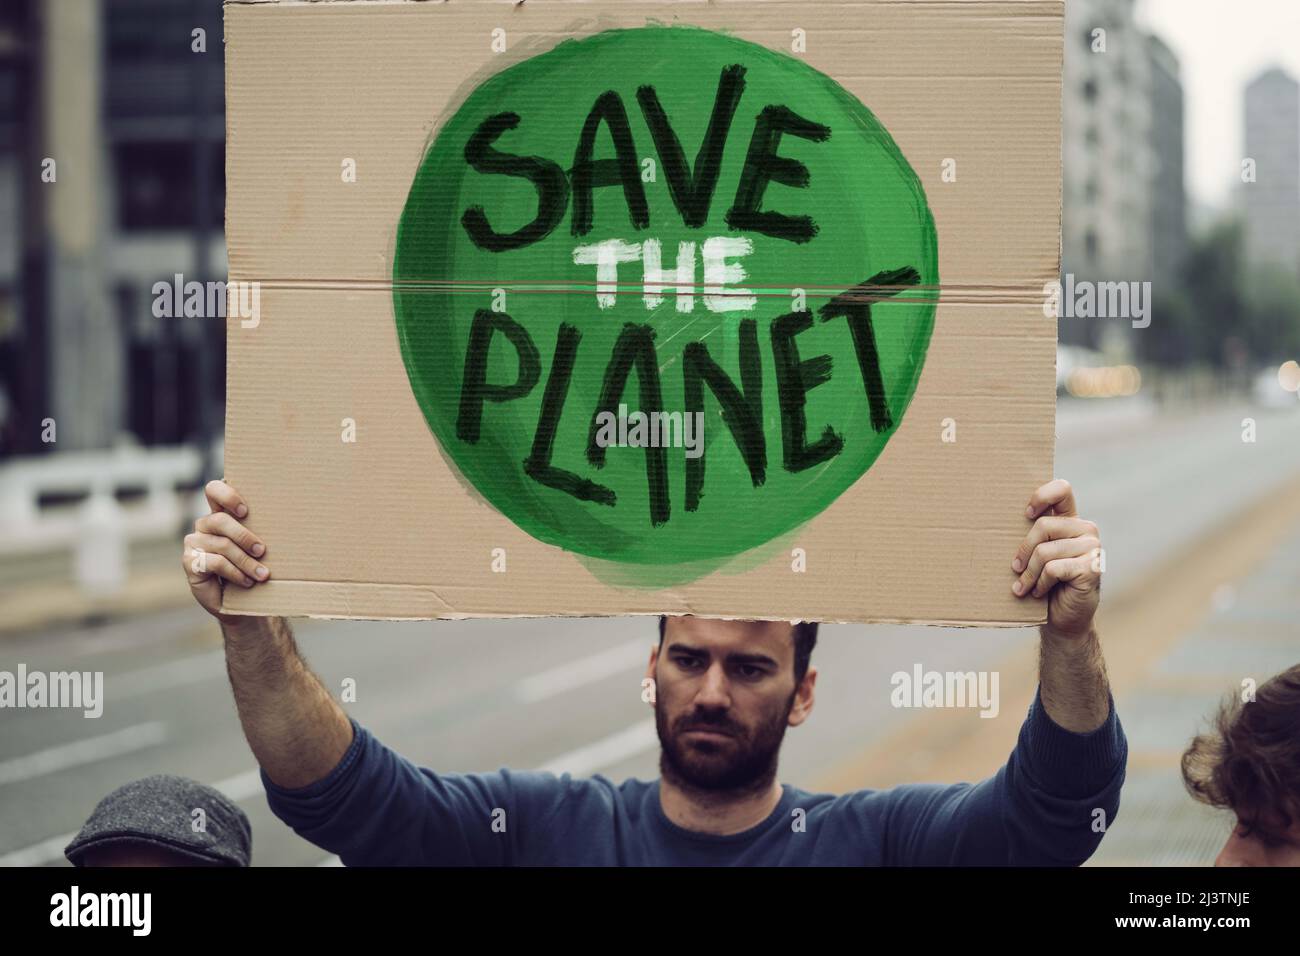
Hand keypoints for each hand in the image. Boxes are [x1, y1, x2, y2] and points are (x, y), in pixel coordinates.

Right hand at [182, 480, 269, 617]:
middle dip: (244, 536)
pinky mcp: (190, 562)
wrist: (237, 602)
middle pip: (220, 520)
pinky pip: (215, 562)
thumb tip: (290, 523)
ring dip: (246, 561)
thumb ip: (262, 531)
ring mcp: (194, 542)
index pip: (214, 490)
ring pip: (222, 545)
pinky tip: (247, 582)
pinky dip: (235, 573)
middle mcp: (204, 525)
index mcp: (221, 515)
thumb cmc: (251, 569)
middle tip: (262, 550)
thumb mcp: (257, 548)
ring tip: (262, 574)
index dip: (227, 495)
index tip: (245, 511)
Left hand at [1010, 479, 1100, 637]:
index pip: (1062, 489)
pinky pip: (1053, 569)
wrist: (1064, 618)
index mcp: (1071, 521)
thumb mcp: (1035, 556)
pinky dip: (1040, 583)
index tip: (1026, 514)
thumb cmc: (1045, 583)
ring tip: (1023, 587)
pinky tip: (1039, 592)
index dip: (1041, 496)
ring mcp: (1093, 548)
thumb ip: (1030, 536)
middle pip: (1043, 525)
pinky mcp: (1093, 567)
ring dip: (1029, 574)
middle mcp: (1085, 529)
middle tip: (1014, 569)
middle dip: (1023, 550)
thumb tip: (990, 522)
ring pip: (1045, 551)